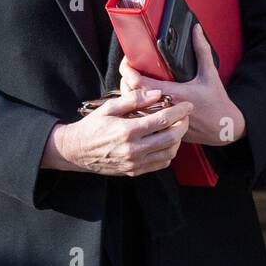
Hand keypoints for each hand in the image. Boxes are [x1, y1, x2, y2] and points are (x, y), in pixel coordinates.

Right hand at [50, 88, 193, 176]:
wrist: (77, 151)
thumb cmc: (93, 126)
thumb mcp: (109, 107)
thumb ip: (134, 99)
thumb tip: (156, 93)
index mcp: (127, 130)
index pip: (161, 120)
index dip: (179, 112)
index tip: (188, 105)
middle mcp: (133, 149)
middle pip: (171, 138)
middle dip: (183, 125)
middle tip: (185, 116)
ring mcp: (135, 163)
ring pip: (169, 153)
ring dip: (178, 139)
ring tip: (176, 127)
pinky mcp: (134, 172)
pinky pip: (160, 164)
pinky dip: (169, 153)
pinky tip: (166, 142)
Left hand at [119, 23, 245, 150]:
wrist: (225, 129)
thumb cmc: (217, 102)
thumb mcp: (210, 74)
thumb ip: (201, 50)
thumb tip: (196, 29)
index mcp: (175, 94)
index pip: (140, 83)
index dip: (129, 70)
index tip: (128, 60)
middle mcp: (165, 109)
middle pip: (130, 95)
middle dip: (125, 80)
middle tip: (129, 67)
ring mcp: (162, 121)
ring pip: (133, 108)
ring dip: (129, 94)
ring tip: (132, 80)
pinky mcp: (163, 128)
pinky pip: (142, 117)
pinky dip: (137, 107)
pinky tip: (140, 98)